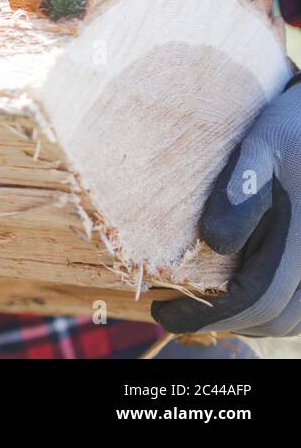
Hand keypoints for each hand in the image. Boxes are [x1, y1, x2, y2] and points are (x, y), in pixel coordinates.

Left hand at [152, 74, 300, 335]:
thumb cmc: (293, 128)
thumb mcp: (262, 145)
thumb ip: (240, 190)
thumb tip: (215, 240)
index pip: (257, 301)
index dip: (206, 316)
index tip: (162, 312)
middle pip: (275, 319)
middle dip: (223, 322)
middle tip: (174, 309)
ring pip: (293, 318)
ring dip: (249, 319)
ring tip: (204, 303)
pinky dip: (271, 309)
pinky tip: (238, 291)